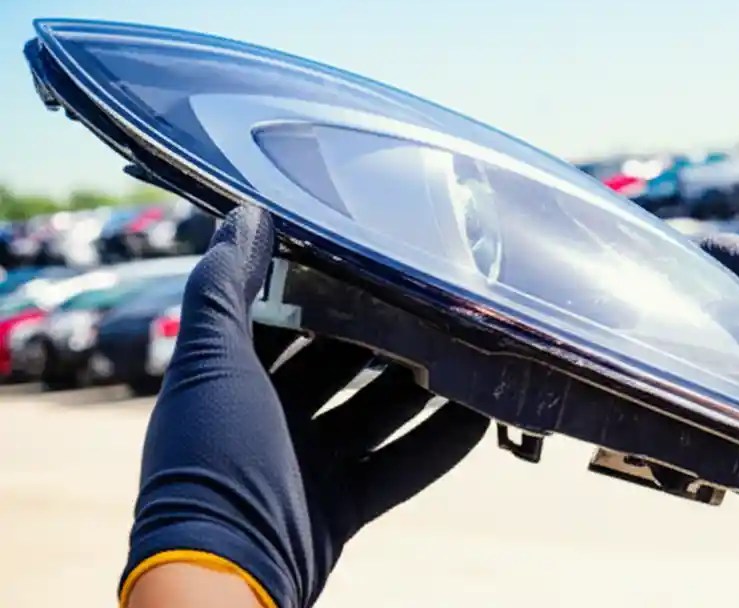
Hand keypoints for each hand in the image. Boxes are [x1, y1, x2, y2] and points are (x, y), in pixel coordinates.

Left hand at [121, 206, 489, 607]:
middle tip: (435, 298)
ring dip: (420, 387)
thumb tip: (246, 212)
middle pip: (335, 365)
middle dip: (382, 334)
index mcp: (228, 381)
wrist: (230, 576)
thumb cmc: (212, 458)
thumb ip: (224, 286)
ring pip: (374, 413)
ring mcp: (307, 466)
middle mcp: (267, 421)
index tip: (370, 255)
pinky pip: (400, 466)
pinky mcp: (342, 508)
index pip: (276, 320)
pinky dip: (439, 443)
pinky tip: (481, 416)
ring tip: (468, 348)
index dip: (316, 288)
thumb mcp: (212, 360)